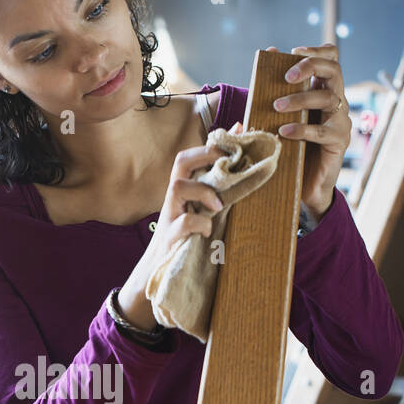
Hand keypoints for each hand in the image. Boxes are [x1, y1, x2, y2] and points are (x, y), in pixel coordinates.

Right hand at [118, 122, 243, 328]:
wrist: (160, 273)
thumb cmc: (188, 240)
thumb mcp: (204, 214)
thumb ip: (218, 194)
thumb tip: (242, 175)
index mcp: (185, 191)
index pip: (195, 156)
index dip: (216, 142)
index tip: (238, 130)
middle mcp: (174, 198)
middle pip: (181, 162)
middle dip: (204, 155)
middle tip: (225, 161)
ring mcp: (169, 216)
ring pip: (177, 186)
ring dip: (202, 191)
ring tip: (218, 206)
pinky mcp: (169, 237)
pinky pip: (182, 223)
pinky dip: (198, 224)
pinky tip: (208, 231)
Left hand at [266, 43, 350, 218]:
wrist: (303, 185)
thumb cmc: (290, 146)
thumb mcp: (279, 115)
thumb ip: (275, 88)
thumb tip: (268, 52)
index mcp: (323, 90)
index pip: (331, 58)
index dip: (316, 50)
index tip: (294, 52)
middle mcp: (336, 102)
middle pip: (334, 70)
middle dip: (311, 66)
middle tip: (288, 76)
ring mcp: (340, 121)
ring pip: (328, 98)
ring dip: (300, 99)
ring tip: (277, 106)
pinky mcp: (339, 141)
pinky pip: (323, 131)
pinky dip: (302, 129)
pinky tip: (284, 132)